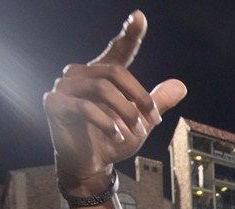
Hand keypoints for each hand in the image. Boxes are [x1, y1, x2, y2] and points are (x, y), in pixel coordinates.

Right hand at [43, 11, 186, 189]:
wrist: (90, 165)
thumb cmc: (111, 140)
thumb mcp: (141, 123)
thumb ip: (156, 103)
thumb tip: (181, 86)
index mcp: (101, 75)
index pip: (117, 51)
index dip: (129, 34)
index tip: (139, 17)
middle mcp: (80, 74)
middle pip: (114, 71)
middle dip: (138, 95)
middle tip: (152, 119)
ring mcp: (64, 87)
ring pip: (102, 88)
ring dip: (125, 111)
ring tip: (134, 130)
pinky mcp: (54, 104)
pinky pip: (85, 107)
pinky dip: (106, 122)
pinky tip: (117, 135)